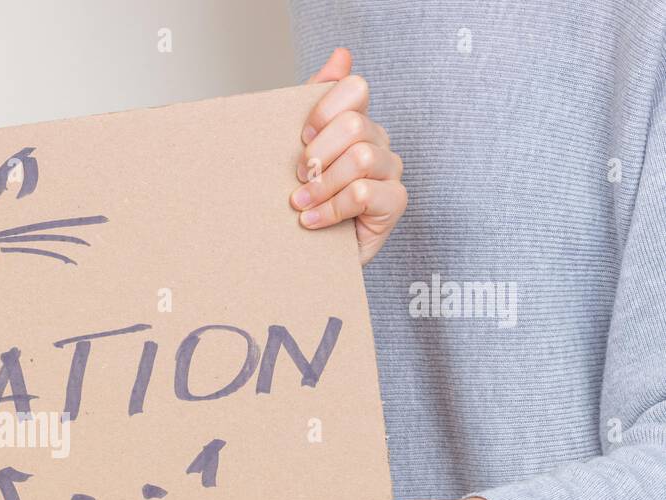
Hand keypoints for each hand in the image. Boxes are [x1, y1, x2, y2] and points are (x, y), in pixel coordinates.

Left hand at [292, 47, 405, 263]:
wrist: (304, 254)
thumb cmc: (302, 200)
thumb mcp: (296, 151)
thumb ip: (312, 101)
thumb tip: (341, 54)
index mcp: (358, 123)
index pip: (355, 89)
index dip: (323, 111)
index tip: (301, 139)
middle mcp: (379, 142)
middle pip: (355, 125)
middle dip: (317, 154)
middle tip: (298, 178)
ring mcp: (391, 172)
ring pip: (361, 158)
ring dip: (322, 185)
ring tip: (300, 204)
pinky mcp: (395, 203)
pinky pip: (365, 193)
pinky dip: (332, 209)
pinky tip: (310, 222)